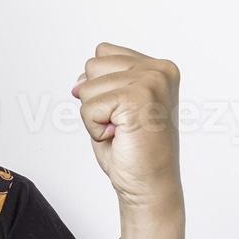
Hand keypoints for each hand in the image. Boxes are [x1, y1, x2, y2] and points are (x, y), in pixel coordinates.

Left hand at [70, 42, 181, 210]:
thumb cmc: (134, 150)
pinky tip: (119, 137)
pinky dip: (95, 127)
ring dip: (96, 115)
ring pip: (87, 85)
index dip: (100, 86)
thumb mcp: (113, 106)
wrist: (148, 185)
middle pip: (92, 65)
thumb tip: (78, 81)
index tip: (123, 111)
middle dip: (96, 99)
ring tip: (121, 130)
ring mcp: (151, 81)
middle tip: (122, 123)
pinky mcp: (138, 98)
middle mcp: (159, 70)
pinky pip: (88, 106)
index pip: (103, 52)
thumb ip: (100, 83)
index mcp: (158, 67)